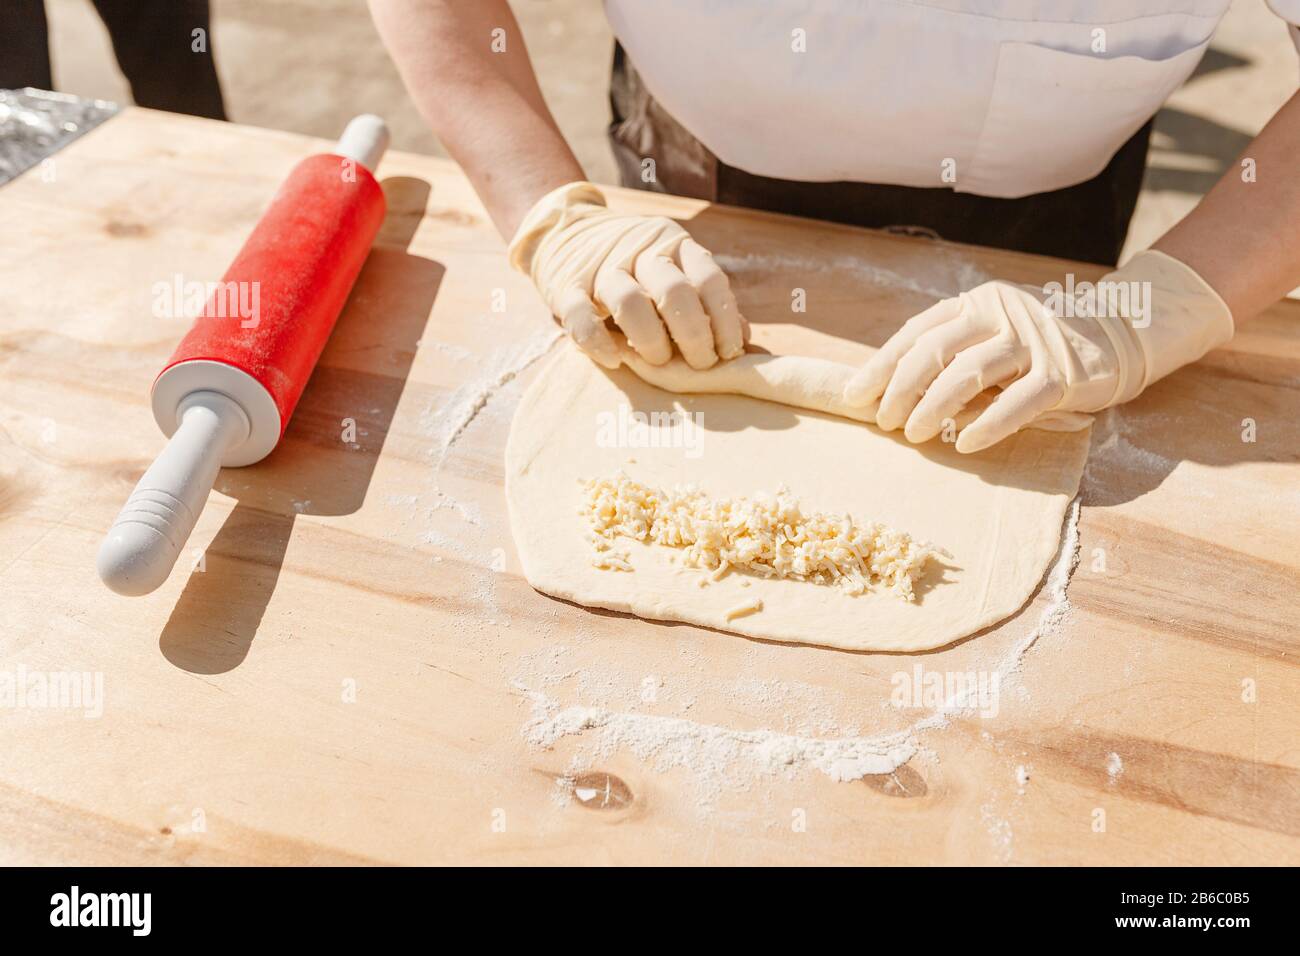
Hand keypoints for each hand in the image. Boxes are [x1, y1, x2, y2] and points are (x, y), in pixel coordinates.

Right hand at [507, 182, 747, 368]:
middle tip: (700, 364)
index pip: (709, 279)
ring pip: (629, 302)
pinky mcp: (565, 286)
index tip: (729, 352)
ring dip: (651, 340)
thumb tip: (745, 339)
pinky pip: (581, 316)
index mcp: (674, 243)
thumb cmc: (633, 266)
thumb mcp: (673, 270)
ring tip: (660, 363)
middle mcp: (640, 250)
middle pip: (674, 291)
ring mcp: (601, 267)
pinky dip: (598, 342)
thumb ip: (705, 301)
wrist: (566, 233)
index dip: (725, 320)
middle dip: (694, 335)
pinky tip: (615, 360)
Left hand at [843, 251, 1234, 452]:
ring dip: (935, 408)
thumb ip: (951, 356)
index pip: (917, 332)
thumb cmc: (1035, 349)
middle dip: (901, 388)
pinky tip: (965, 444)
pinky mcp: (1065, 372)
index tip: (855, 396)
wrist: (1118, 337)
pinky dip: (988, 425)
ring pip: (971, 373)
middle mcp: (1002, 313)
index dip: (881, 365)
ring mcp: (1035, 340)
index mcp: (976, 303)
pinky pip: (1019, 401)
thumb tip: (886, 394)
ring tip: (914, 435)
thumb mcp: (991, 339)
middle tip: (883, 422)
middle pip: (937, 351)